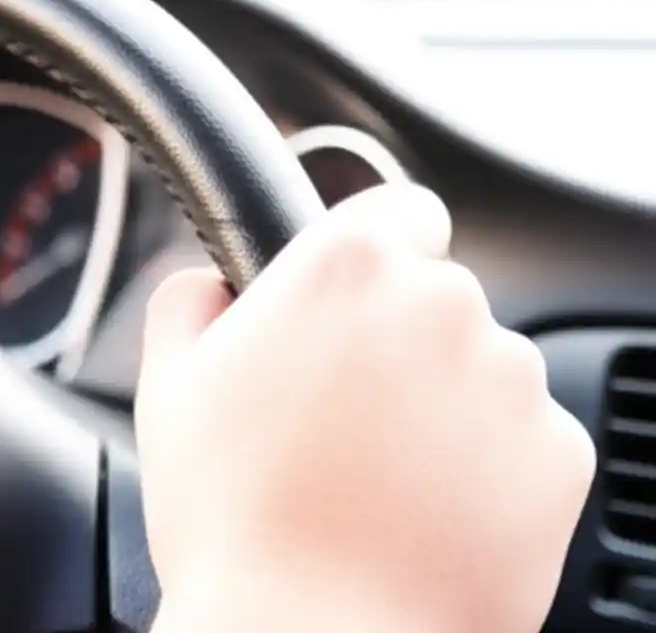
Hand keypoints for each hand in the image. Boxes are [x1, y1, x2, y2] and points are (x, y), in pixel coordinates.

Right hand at [137, 184, 594, 631]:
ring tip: (374, 476)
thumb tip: (208, 283)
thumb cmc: (233, 517)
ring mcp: (512, 381)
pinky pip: (521, 438)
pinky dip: (484, 465)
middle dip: (396, 339)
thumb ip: (190, 300)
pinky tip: (419, 509)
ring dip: (440, 402)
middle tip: (337, 414)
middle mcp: (444, 304)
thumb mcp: (168, 387)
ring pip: (481, 368)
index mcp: (348, 266)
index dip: (369, 256)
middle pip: (435, 295)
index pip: (396, 210)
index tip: (348, 305)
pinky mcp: (558, 456)